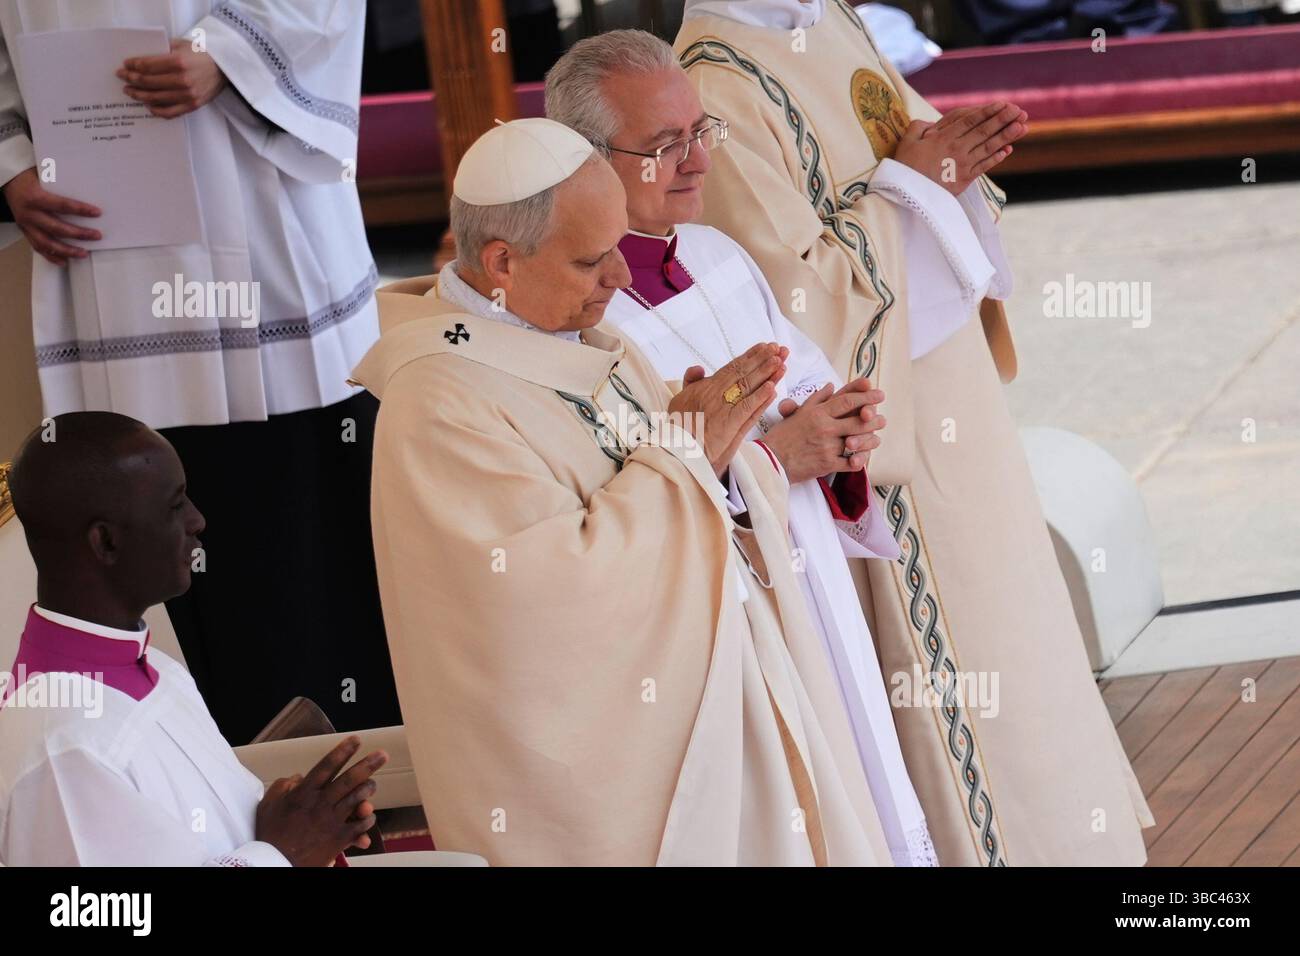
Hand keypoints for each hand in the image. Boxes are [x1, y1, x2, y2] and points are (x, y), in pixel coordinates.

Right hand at [1, 167, 101, 264]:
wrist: (8, 181)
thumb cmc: (29, 177)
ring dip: (67, 250)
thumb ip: (61, 184)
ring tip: (83, 253)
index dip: (80, 209)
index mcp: (35, 197)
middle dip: (78, 234)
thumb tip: (86, 189)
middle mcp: (29, 213)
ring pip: (47, 243)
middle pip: (57, 228)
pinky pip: (38, 247)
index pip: (62, 205)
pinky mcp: (25, 231)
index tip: (97, 212)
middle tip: (96, 235)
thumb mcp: (43, 175)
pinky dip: (51, 256)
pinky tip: (64, 261)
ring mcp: (26, 224)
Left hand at [117, 38, 227, 117]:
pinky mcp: (192, 105)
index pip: (147, 66)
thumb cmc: (201, 55)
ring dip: (139, 95)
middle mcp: (182, 80)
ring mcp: (187, 95)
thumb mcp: (181, 45)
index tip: (125, 65)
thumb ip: (162, 50)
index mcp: (178, 62)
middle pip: (148, 82)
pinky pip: (170, 112)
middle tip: (123, 78)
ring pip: (156, 98)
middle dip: (132, 79)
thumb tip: (141, 59)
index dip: (133, 66)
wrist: (223, 69)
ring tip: (130, 91)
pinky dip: (156, 110)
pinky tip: (148, 106)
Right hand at [254, 736, 387, 866]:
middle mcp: (321, 804)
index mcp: (304, 794)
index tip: (356, 739)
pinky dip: (367, 820)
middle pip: (349, 779)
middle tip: (383, 754)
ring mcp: (332, 822)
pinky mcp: (339, 839)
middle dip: (368, 764)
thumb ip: (284, 786)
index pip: (327, 766)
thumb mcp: (269, 805)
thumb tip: (299, 776)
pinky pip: (361, 825)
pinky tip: (367, 817)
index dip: (342, 751)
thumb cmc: (270, 835)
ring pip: (358, 799)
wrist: (275, 865)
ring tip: (372, 784)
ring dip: (368, 789)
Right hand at [668, 342, 787, 477]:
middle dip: (763, 359)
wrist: (676, 448)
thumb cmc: (679, 425)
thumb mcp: (679, 399)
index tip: (765, 346)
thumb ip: (691, 382)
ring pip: (748, 386)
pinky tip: (772, 388)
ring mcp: (724, 408)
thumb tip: (699, 368)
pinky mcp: (729, 424)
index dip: (751, 355)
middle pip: (743, 372)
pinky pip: (747, 408)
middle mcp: (716, 393)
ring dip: (766, 373)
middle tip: (779, 348)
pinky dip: (760, 398)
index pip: (733, 367)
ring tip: (780, 362)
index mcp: (707, 386)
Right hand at [763, 379, 885, 482]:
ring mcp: (827, 446)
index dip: (866, 396)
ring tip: (876, 437)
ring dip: (870, 439)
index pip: (847, 401)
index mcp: (818, 413)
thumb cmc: (782, 436)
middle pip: (857, 420)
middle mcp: (824, 427)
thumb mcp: (798, 413)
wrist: (770, 460)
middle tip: (883, 418)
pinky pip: (850, 462)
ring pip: (858, 441)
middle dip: (874, 418)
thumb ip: (816, 399)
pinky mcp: (827, 464)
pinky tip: (862, 458)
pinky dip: (859, 460)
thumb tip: (831, 386)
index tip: (879, 394)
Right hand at [893, 102, 1027, 195]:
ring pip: (988, 147)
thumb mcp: (906, 142)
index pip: (970, 121)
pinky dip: (997, 158)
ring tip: (1022, 126)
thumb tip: (929, 123)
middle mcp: (956, 150)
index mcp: (943, 138)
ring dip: (1006, 136)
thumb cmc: (904, 168)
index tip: (1003, 104)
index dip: (988, 112)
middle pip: (984, 131)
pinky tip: (1008, 150)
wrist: (906, 197)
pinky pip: (984, 166)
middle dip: (1003, 120)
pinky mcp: (964, 180)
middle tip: (1019, 111)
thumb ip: (919, 127)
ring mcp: (962, 165)